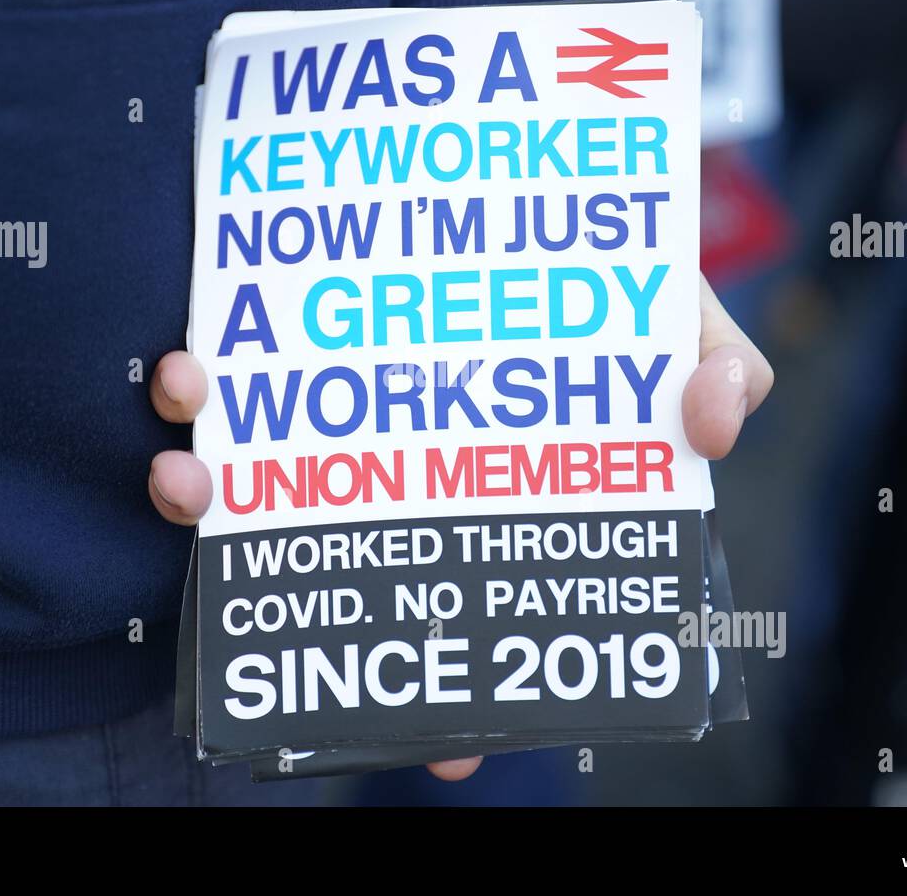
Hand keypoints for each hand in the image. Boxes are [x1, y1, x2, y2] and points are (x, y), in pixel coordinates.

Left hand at [147, 275, 770, 780]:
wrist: (516, 153)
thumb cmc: (603, 260)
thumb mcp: (677, 307)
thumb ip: (718, 360)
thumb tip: (716, 424)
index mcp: (500, 479)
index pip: (480, 600)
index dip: (464, 686)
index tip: (450, 753)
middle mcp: (409, 462)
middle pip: (358, 569)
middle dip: (330, 629)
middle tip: (320, 673)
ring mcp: (340, 413)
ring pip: (262, 488)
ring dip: (207, 498)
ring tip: (190, 484)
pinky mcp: (284, 353)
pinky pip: (220, 391)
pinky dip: (191, 394)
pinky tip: (187, 381)